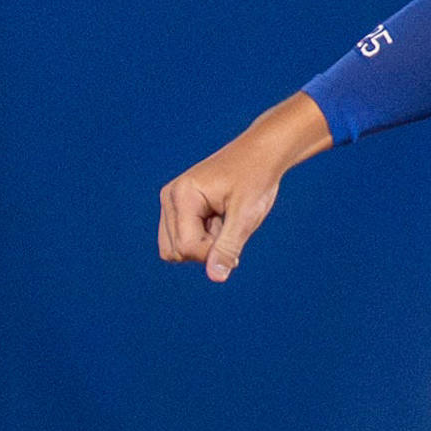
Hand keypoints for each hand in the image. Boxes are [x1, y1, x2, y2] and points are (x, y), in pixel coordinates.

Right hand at [157, 95, 331, 281]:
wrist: (261, 153)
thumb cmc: (256, 180)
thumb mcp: (246, 217)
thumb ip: (227, 247)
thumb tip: (216, 277)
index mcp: (182, 196)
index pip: (186, 248)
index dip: (213, 252)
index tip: (235, 231)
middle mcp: (170, 197)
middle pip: (176, 252)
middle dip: (206, 248)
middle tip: (229, 223)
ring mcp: (171, 201)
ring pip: (176, 248)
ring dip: (204, 243)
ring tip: (224, 219)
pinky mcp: (178, 205)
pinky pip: (182, 238)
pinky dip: (203, 236)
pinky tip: (220, 216)